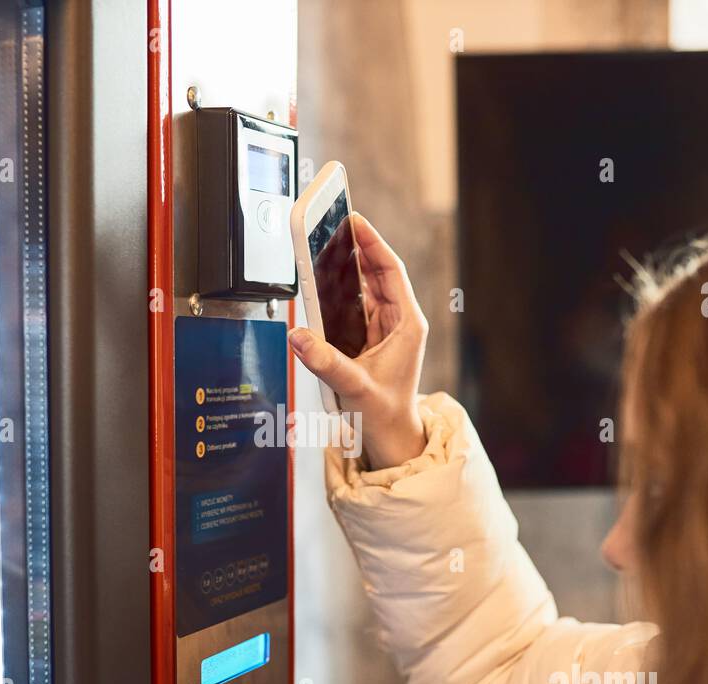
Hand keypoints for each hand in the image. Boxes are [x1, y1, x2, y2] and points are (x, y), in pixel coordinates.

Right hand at [289, 213, 427, 468]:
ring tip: (328, 245)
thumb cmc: (383, 415)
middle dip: (357, 248)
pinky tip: (325, 280)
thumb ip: (327, 363)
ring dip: (348, 267)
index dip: (373, 244)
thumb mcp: (355, 387)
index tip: (356, 222)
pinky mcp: (370, 339)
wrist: (389, 437)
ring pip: (366, 287)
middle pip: (378, 273)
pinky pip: (355, 305)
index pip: (391, 272)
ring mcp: (384, 330)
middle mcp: (399, 323)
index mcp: (407, 325)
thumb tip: (300, 337)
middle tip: (335, 225)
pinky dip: (341, 291)